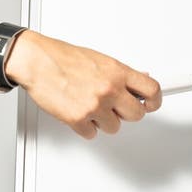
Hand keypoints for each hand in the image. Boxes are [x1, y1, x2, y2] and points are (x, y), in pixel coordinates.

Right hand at [4, 29, 161, 138]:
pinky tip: (78, 111)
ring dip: (103, 120)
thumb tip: (138, 80)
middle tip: (117, 106)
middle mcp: (109, 89)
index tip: (152, 104)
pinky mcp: (78, 119)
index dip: (155, 101)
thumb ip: (120, 73)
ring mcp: (95, 106)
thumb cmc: (62, 58)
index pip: (152, 90)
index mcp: (117, 72)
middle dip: (127, 112)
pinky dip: (85, 126)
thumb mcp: (98, 59)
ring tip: (90, 105)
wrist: (37, 61)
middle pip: (136, 114)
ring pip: (114, 127)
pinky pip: (92, 133)